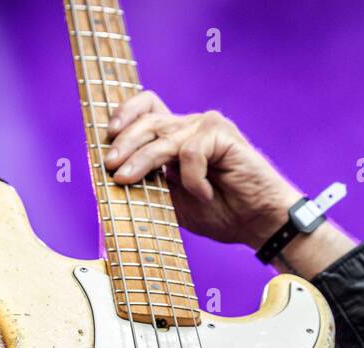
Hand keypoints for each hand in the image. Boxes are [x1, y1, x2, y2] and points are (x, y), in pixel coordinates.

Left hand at [103, 90, 301, 248]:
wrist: (258, 224)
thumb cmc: (220, 214)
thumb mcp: (171, 201)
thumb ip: (148, 184)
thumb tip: (113, 173)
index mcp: (177, 137)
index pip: (146, 107)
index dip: (123, 114)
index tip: (105, 138)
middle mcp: (191, 126)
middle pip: (148, 118)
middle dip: (123, 142)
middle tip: (110, 165)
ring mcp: (207, 127)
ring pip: (163, 137)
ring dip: (142, 161)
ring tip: (128, 180)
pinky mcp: (222, 134)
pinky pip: (190, 152)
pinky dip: (192, 178)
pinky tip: (205, 194)